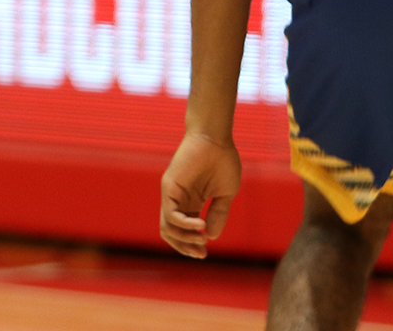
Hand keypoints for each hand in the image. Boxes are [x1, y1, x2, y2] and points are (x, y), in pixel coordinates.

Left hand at [160, 131, 240, 257]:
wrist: (216, 139)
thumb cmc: (222, 162)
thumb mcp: (225, 194)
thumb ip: (218, 215)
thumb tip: (211, 237)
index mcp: (190, 203)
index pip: (183, 231)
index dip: (191, 245)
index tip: (205, 253)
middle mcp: (178, 201)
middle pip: (170, 233)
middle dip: (185, 247)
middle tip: (202, 253)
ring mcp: (171, 194)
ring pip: (167, 227)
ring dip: (183, 240)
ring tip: (201, 241)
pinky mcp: (169, 187)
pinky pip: (170, 213)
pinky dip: (184, 224)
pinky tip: (201, 226)